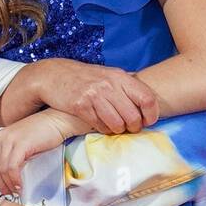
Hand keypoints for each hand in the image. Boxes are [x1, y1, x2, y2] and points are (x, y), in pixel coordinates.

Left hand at [0, 111, 82, 194]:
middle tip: (8, 194)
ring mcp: (9, 140)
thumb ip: (7, 156)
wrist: (56, 121)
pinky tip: (20, 186)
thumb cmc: (40, 134)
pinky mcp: (21, 144)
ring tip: (15, 192)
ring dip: (7, 185)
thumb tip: (3, 179)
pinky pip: (12, 167)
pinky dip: (14, 180)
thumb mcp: (17, 144)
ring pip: (0, 170)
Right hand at [21, 59, 159, 133]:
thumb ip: (127, 86)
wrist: (53, 75)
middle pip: (133, 116)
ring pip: (118, 124)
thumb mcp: (109, 75)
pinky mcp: (80, 106)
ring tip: (115, 126)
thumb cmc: (86, 77)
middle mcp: (109, 85)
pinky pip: (100, 126)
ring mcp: (94, 95)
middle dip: (134, 127)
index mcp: (120, 77)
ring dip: (118, 130)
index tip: (149, 121)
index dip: (152, 114)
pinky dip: (103, 129)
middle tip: (130, 127)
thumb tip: (150, 102)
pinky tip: (101, 124)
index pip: (147, 98)